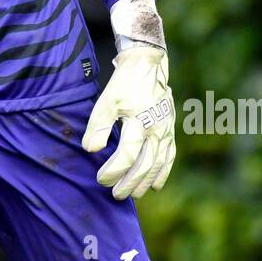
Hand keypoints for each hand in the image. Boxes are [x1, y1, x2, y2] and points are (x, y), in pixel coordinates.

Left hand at [81, 43, 176, 199]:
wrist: (148, 65)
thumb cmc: (124, 84)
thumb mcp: (106, 100)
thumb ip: (98, 126)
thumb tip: (91, 150)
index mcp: (139, 120)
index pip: (127, 154)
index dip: (114, 170)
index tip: (101, 179)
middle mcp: (156, 129)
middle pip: (145, 164)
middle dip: (130, 183)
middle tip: (116, 195)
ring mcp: (166, 130)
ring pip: (158, 163)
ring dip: (145, 182)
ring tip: (133, 195)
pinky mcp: (170, 129)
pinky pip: (169, 156)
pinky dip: (163, 172)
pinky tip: (156, 185)